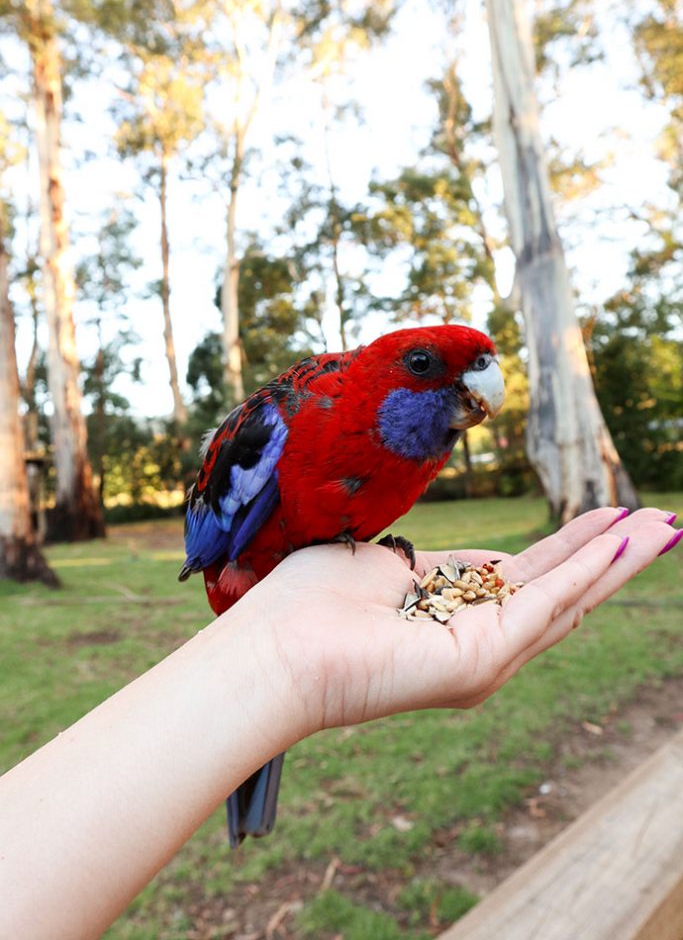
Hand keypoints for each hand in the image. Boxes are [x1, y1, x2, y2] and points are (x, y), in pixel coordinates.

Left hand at [249, 507, 676, 736]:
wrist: (273, 650)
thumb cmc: (307, 603)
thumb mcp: (384, 564)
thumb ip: (431, 563)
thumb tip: (467, 557)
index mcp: (449, 611)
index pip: (524, 578)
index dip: (569, 547)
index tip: (607, 516)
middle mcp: (472, 638)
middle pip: (559, 591)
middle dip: (610, 553)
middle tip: (662, 523)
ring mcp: (481, 654)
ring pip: (567, 597)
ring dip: (616, 558)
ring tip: (663, 527)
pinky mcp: (480, 658)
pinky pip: (546, 602)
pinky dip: (588, 570)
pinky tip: (623, 540)